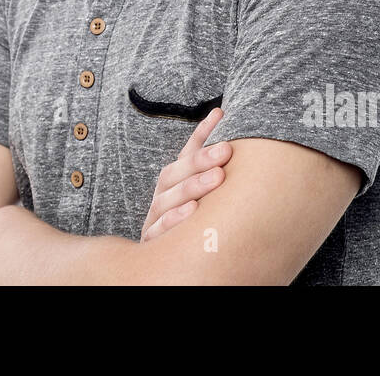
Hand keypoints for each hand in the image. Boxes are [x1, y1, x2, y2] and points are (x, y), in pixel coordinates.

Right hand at [140, 106, 231, 241]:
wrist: (171, 264)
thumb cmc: (193, 222)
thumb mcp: (202, 192)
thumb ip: (212, 165)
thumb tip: (227, 121)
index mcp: (174, 181)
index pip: (186, 152)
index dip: (202, 133)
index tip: (220, 116)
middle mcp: (163, 195)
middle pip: (176, 173)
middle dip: (201, 160)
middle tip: (226, 150)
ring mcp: (156, 216)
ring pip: (168, 198)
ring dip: (192, 185)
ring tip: (217, 177)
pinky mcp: (152, 240)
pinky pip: (160, 228)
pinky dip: (175, 219)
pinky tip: (192, 211)